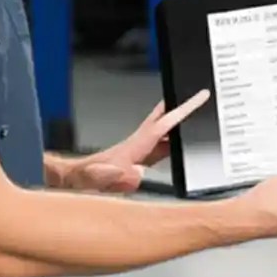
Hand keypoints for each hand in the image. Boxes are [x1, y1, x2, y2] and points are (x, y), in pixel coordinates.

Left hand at [47, 89, 210, 192]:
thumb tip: (135, 173)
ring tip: (202, 120)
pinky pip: (162, 152)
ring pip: (166, 136)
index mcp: (133, 146)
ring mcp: (139, 153)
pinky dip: (175, 148)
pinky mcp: (138, 162)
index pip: (163, 125)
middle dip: (184, 106)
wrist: (73, 181)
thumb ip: (111, 176)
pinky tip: (182, 153)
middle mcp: (138, 146)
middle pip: (167, 121)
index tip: (200, 96)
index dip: (183, 110)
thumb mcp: (94, 179)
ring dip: (182, 127)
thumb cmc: (82, 179)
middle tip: (203, 94)